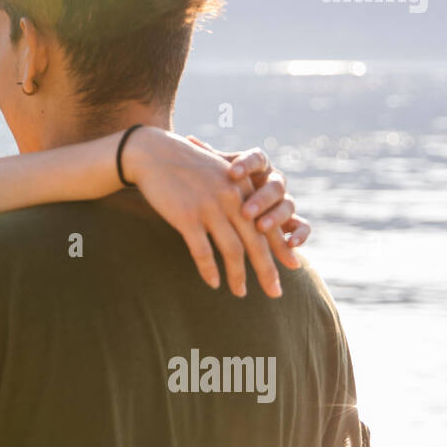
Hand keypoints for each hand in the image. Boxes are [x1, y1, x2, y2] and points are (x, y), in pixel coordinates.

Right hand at [123, 127, 284, 297]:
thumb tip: (252, 221)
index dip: (281, 248)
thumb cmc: (186, 166)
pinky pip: (203, 251)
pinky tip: (213, 283)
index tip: (293, 267)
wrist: (153, 152)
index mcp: (243, 188)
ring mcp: (210, 208)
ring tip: (241, 293)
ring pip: (232, 251)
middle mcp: (232, 198)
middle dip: (267, 270)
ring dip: (238, 276)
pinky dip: (209, 270)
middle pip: (256, 242)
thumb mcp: (219, 174)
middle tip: (275, 293)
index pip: (268, 223)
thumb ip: (237, 194)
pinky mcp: (187, 216)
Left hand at [187, 135, 310, 267]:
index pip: (257, 158)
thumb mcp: (212, 173)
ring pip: (288, 205)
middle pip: (275, 185)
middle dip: (261, 199)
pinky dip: (300, 235)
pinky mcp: (293, 223)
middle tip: (245, 212)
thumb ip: (206, 158)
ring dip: (276, 217)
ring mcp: (284, 202)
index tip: (233, 173)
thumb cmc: (217, 186)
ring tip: (260, 228)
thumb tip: (188, 139)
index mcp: (257, 165)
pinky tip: (290, 244)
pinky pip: (303, 227)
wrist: (230, 208)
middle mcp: (273, 181)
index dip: (247, 165)